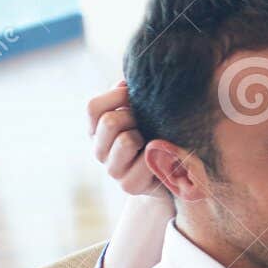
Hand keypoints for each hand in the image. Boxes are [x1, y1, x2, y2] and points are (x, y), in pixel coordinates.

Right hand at [88, 80, 167, 198]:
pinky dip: (159, 155)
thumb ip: (130, 98)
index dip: (116, 95)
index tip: (136, 94)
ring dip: (146, 136)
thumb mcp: (144, 114)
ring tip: (157, 140)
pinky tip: (165, 156)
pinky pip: (144, 162)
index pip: (93, 107)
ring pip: (125, 141)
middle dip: (135, 116)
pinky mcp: (128, 186)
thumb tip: (125, 82)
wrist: (175, 176)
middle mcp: (99, 151)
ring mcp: (112, 170)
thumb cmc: (159, 137)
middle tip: (151, 121)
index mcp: (97, 131)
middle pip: (109, 122)